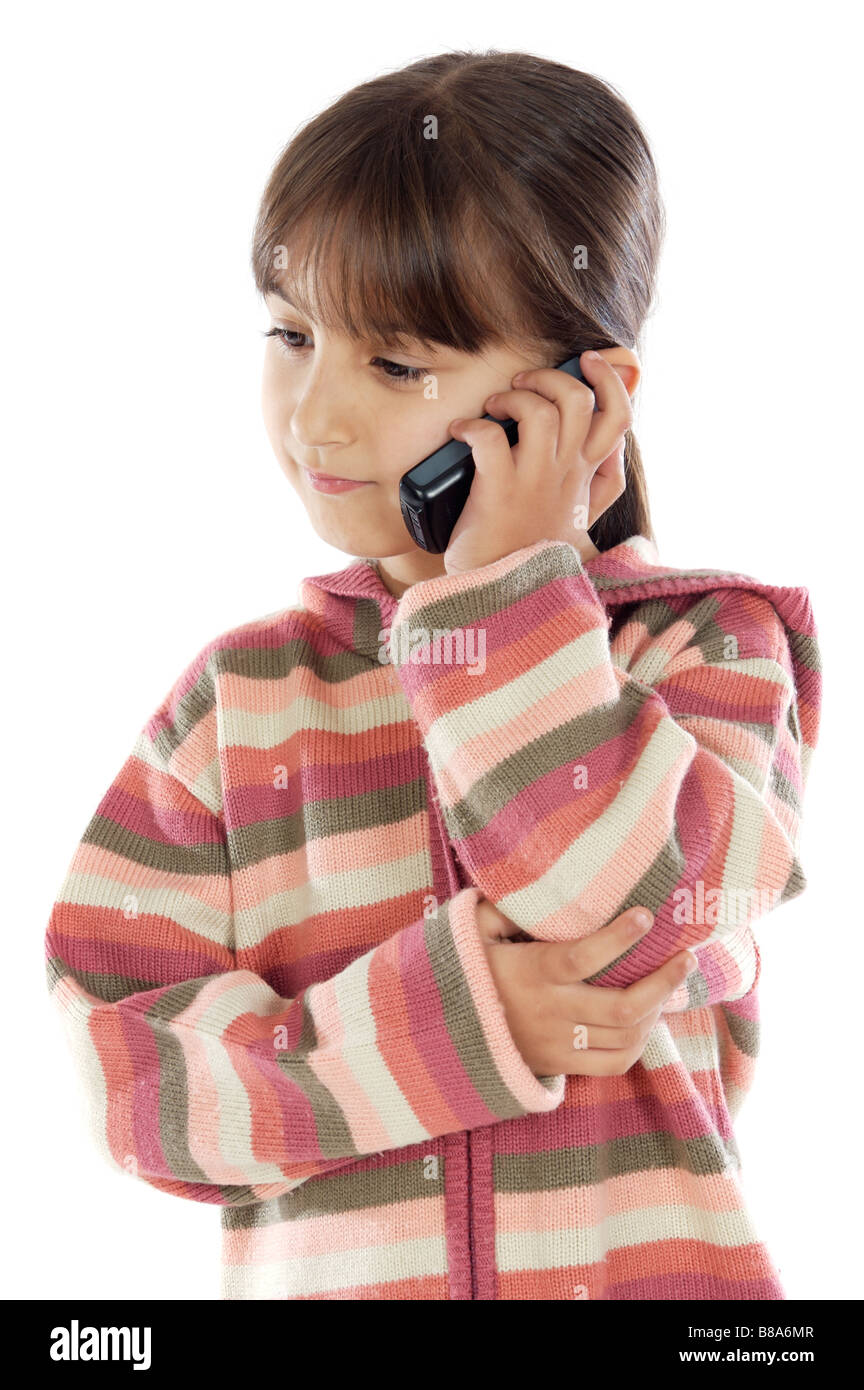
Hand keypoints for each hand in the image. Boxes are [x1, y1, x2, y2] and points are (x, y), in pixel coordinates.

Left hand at [441, 351, 630, 577]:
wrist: (504, 593)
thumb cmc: (534, 547)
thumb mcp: (581, 517)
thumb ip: (603, 480)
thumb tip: (617, 444)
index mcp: (583, 474)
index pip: (619, 417)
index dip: (609, 380)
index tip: (589, 360)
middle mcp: (564, 474)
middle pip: (579, 402)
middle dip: (551, 377)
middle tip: (521, 384)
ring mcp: (533, 483)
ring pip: (540, 413)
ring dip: (513, 398)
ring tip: (492, 407)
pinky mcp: (498, 493)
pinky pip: (490, 439)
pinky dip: (471, 426)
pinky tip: (460, 432)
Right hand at [476, 898, 696, 1077]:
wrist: (443, 1034)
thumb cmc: (467, 971)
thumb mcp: (472, 932)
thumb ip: (502, 906)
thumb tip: (532, 881)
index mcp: (530, 973)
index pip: (581, 957)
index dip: (618, 938)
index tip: (646, 916)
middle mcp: (549, 1012)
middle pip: (620, 1006)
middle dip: (662, 981)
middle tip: (686, 958)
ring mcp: (557, 1044)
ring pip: (624, 1037)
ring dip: (656, 1011)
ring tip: (672, 985)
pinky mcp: (560, 1065)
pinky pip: (613, 1063)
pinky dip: (638, 1043)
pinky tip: (647, 1019)